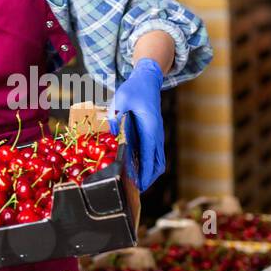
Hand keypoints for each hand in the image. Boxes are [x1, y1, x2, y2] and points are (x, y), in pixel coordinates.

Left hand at [108, 58, 165, 190]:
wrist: (147, 80)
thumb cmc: (134, 89)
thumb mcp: (121, 99)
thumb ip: (115, 115)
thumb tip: (112, 133)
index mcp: (150, 128)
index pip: (150, 156)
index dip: (145, 173)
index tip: (138, 185)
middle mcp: (156, 134)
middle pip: (158, 164)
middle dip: (149, 179)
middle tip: (135, 190)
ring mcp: (157, 135)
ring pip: (158, 161)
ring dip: (150, 173)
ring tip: (136, 183)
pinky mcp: (154, 134)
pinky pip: (154, 154)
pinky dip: (149, 164)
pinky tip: (136, 168)